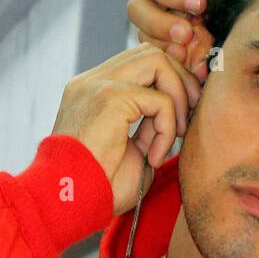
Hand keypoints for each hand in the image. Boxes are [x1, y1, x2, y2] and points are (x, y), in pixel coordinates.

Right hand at [51, 44, 201, 215]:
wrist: (69, 204)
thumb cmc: (99, 188)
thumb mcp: (132, 150)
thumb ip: (151, 124)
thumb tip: (182, 107)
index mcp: (93, 91)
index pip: (140, 62)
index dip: (171, 80)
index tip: (186, 112)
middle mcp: (92, 81)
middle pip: (152, 53)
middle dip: (182, 82)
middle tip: (188, 121)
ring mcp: (99, 84)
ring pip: (157, 62)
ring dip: (179, 97)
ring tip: (177, 136)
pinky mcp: (110, 97)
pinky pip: (160, 100)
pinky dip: (167, 128)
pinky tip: (153, 156)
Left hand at [128, 0, 258, 81]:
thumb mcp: (239, 33)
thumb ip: (216, 54)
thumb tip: (197, 80)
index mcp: (179, 16)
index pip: (150, 35)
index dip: (163, 48)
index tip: (187, 58)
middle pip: (138, 7)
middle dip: (158, 25)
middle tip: (186, 34)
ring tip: (197, 4)